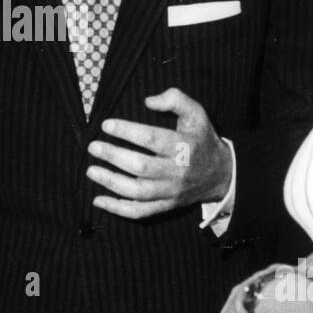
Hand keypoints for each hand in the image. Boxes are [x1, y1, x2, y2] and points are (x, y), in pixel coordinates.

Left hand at [86, 88, 231, 219]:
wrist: (221, 174)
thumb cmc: (202, 139)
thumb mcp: (197, 114)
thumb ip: (176, 100)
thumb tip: (148, 101)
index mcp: (184, 147)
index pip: (152, 139)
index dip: (127, 131)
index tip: (106, 124)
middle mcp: (177, 172)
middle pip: (141, 167)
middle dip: (114, 156)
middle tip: (93, 146)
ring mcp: (171, 192)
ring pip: (137, 192)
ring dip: (111, 182)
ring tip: (91, 170)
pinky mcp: (166, 206)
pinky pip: (140, 212)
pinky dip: (118, 209)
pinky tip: (98, 200)